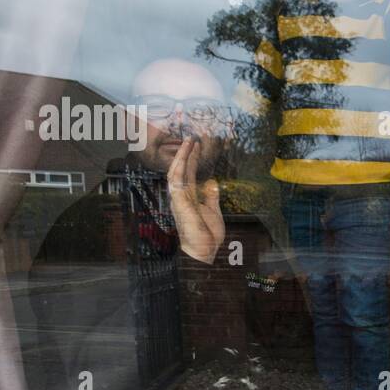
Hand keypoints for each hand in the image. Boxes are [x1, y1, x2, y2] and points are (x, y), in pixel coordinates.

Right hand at [169, 138, 224, 263]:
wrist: (204, 251)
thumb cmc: (207, 235)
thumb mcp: (213, 211)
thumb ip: (211, 197)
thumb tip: (212, 183)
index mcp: (189, 197)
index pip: (188, 174)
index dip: (191, 159)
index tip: (196, 146)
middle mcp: (181, 196)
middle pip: (181, 169)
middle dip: (185, 153)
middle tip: (191, 138)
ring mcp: (178, 198)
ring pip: (176, 171)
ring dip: (181, 156)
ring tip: (188, 141)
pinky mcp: (178, 201)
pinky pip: (176, 180)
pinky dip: (179, 166)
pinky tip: (184, 155)